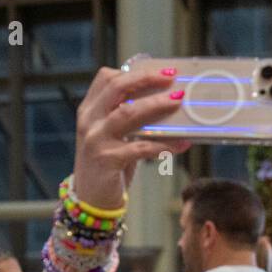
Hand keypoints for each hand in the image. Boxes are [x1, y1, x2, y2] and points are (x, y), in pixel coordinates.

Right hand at [73, 66, 192, 210]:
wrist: (90, 199)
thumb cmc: (109, 164)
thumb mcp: (113, 136)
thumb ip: (128, 118)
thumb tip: (165, 103)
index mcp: (90, 110)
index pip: (107, 79)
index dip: (133, 72)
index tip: (160, 72)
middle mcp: (90, 120)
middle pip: (117, 89)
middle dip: (146, 80)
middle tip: (172, 79)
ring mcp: (96, 139)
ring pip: (128, 114)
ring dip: (156, 105)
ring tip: (178, 102)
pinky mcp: (108, 160)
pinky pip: (140, 148)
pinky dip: (164, 144)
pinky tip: (181, 144)